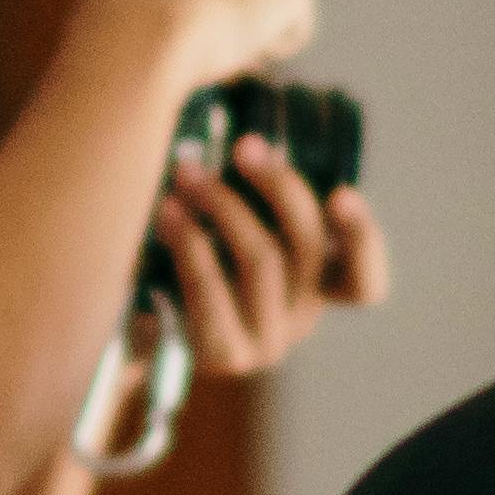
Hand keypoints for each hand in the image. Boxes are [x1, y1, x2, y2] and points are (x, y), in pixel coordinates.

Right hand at [69, 0, 319, 96]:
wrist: (139, 35)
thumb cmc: (108, 37)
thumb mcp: (99, 5)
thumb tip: (113, 10)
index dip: (184, 9)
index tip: (171, 38)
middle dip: (225, 9)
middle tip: (198, 49)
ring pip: (261, 0)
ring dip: (249, 29)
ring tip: (216, 52)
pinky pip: (291, 27)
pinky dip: (273, 49)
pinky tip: (242, 53)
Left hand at [148, 137, 392, 383]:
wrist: (131, 332)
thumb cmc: (187, 262)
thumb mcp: (228, 228)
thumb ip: (252, 199)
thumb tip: (248, 142)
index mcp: (316, 289)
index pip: (363, 282)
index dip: (360, 237)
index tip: (342, 192)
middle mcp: (300, 318)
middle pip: (309, 247)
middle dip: (278, 185)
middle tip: (243, 146)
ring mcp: (267, 340)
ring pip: (263, 259)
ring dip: (224, 204)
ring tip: (186, 173)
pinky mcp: (225, 352)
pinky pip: (213, 285)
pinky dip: (190, 240)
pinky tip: (167, 213)